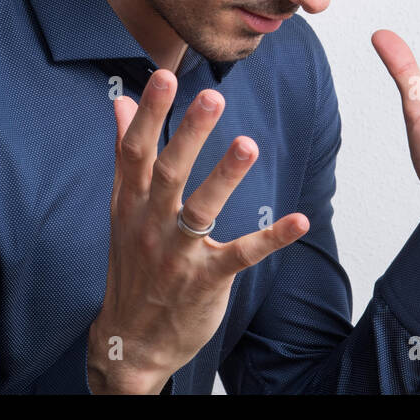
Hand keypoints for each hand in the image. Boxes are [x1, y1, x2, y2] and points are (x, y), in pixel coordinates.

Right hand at [89, 69, 310, 393]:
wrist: (131, 342)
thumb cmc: (131, 265)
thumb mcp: (121, 209)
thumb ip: (125, 154)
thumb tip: (121, 103)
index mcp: (130, 203)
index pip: (135, 151)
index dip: (150, 114)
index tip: (163, 77)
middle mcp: (150, 224)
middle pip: (168, 172)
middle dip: (189, 133)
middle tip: (211, 95)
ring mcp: (178, 255)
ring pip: (200, 210)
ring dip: (224, 177)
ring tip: (247, 144)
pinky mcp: (206, 281)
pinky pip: (241, 256)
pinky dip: (271, 239)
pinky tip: (299, 221)